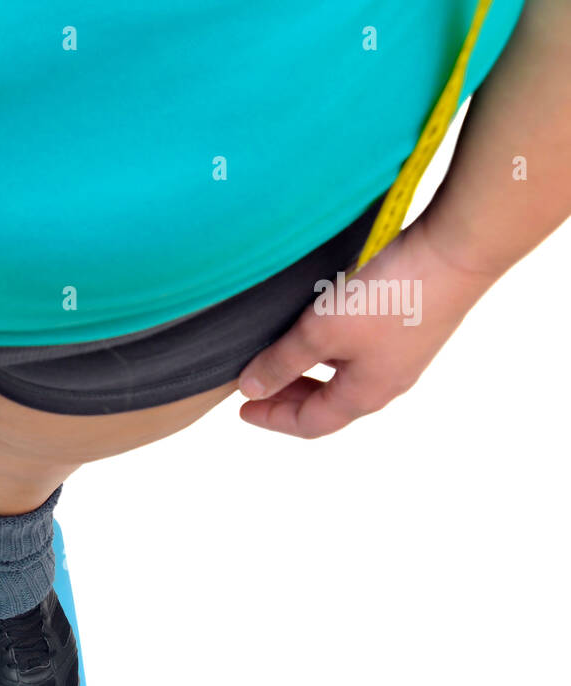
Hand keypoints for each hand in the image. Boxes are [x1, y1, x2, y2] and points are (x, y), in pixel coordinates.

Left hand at [236, 218, 496, 438]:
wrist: (453, 252)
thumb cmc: (388, 297)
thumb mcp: (320, 332)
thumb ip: (282, 362)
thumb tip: (251, 389)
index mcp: (365, 396)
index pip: (310, 424)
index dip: (272, 419)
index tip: (242, 408)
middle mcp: (386, 382)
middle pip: (329, 403)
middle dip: (289, 396)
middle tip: (257, 384)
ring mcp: (401, 354)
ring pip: (344, 376)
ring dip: (310, 371)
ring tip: (280, 354)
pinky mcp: (408, 325)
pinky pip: (360, 352)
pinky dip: (331, 349)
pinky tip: (319, 326)